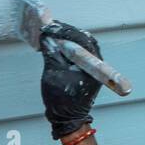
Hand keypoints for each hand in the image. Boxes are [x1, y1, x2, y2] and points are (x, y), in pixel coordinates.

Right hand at [39, 19, 103, 141]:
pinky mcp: (87, 69)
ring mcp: (93, 66)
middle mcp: (97, 62)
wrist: (68, 118)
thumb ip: (51, 54)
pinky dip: (67, 46)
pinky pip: (78, 52)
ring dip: (66, 38)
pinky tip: (57, 44)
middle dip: (65, 32)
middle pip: (82, 39)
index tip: (51, 27)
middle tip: (50, 27)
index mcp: (93, 64)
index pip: (80, 38)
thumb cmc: (62, 101)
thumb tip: (47, 37)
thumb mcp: (53, 74)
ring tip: (51, 33)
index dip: (65, 31)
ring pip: (80, 44)